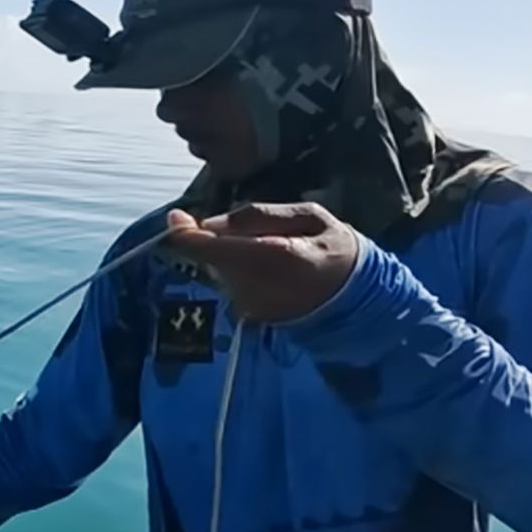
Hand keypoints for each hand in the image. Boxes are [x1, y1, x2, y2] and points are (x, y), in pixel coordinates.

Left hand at [164, 202, 359, 321]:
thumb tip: (213, 223)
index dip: (190, 236)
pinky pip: (231, 284)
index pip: (220, 249)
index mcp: (281, 256)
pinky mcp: (251, 316)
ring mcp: (255, 305)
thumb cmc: (333, 249)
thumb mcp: (310, 215)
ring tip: (266, 250)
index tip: (175, 219)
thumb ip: (260, 215)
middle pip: (215, 258)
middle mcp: (262, 286)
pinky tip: (265, 270)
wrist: (356, 301)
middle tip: (239, 228)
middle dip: (214, 239)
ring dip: (229, 255)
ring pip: (220, 271)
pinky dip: (239, 271)